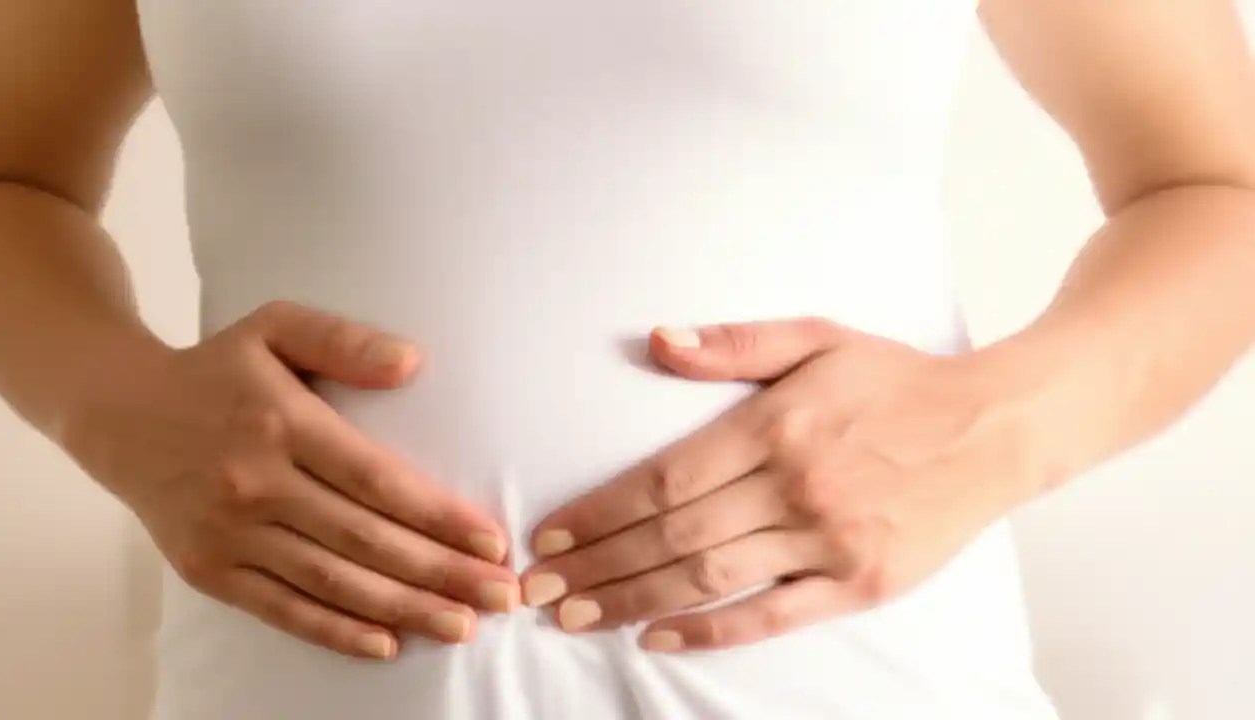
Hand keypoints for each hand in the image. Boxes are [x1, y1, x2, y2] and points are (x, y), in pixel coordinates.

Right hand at [65, 301, 519, 659]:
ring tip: (461, 626)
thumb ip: (343, 341)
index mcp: (281, 422)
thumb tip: (413, 364)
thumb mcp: (275, 326)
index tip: (492, 542)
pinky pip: (282, 609)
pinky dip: (335, 630)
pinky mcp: (208, 570)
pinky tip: (387, 643)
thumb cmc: (218, 368)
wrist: (119, 412)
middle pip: (365, 540)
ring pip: (331, 582)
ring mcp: (228, 533)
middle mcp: (254, 483)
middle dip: (442, 573)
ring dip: (403, 609)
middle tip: (501, 596)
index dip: (439, 516)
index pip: (377, 480)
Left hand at [521, 317, 1042, 652]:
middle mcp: (795, 485)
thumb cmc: (896, 380)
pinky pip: (772, 616)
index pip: (662, 479)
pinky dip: (712, 632)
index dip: (599, 512)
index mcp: (776, 424)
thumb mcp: (818, 337)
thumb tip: (657, 341)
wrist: (994, 428)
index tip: (550, 536)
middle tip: (535, 591)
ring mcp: (828, 540)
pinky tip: (658, 638)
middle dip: (596, 566)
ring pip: (709, 580)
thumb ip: (734, 344)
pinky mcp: (859, 582)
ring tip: (573, 617)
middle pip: (672, 536)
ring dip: (632, 601)